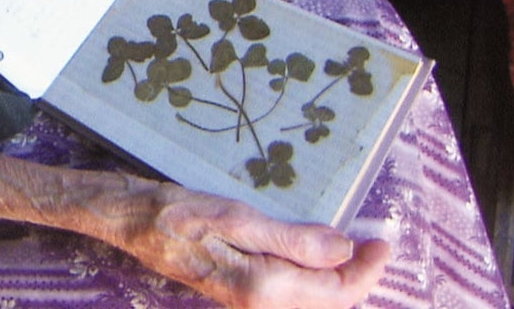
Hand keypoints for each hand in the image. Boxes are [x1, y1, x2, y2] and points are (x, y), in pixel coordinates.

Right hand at [104, 180, 390, 308]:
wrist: (132, 223)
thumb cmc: (178, 214)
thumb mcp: (238, 218)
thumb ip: (293, 241)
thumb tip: (342, 252)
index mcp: (262, 289)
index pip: (335, 292)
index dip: (366, 270)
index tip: (382, 241)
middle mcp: (259, 304)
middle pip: (328, 302)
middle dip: (357, 275)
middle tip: (373, 240)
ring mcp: (251, 301)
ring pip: (311, 299)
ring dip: (337, 276)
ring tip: (352, 243)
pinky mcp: (244, 291)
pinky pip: (292, 291)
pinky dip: (313, 273)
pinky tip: (316, 249)